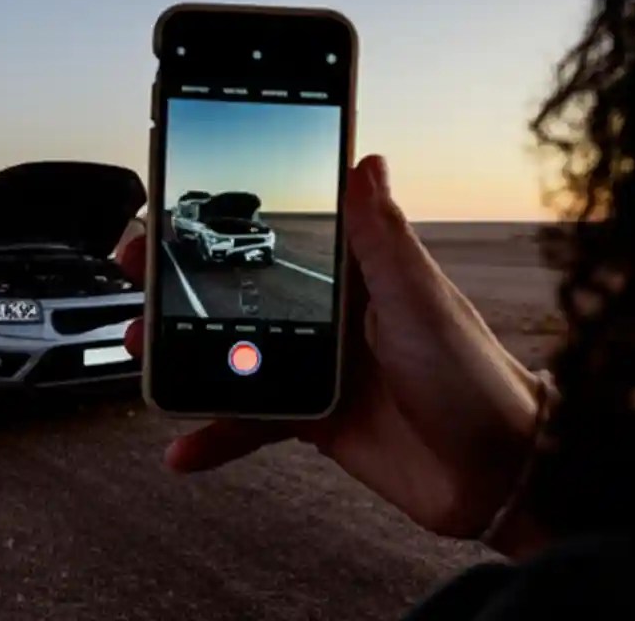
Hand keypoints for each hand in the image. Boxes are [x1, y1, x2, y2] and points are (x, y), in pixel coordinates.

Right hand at [120, 156, 541, 544]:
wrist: (495, 475)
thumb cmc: (476, 377)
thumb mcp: (422, 301)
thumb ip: (384, 237)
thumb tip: (365, 160)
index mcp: (358, 275)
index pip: (283, 228)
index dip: (229, 214)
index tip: (181, 200)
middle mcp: (332, 316)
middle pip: (241, 289)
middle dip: (182, 279)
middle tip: (138, 269)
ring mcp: (319, 367)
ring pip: (233, 352)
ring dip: (183, 352)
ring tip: (144, 349)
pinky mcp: (314, 417)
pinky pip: (251, 421)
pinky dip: (216, 434)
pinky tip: (184, 446)